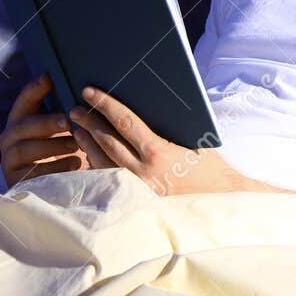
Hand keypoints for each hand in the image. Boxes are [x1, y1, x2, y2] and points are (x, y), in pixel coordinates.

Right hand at [0, 73, 86, 187]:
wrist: (54, 185)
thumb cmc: (62, 149)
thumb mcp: (62, 129)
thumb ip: (66, 111)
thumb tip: (88, 91)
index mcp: (21, 120)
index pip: (24, 101)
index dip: (34, 89)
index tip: (48, 77)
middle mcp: (9, 138)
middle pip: (24, 126)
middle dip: (46, 122)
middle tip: (68, 121)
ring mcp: (9, 160)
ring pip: (25, 149)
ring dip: (53, 145)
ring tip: (76, 144)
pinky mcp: (15, 180)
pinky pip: (33, 173)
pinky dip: (56, 167)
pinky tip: (76, 163)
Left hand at [68, 86, 252, 195]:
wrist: (220, 203)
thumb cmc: (211, 169)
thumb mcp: (193, 142)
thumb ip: (166, 128)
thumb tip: (140, 109)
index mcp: (159, 153)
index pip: (124, 122)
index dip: (104, 105)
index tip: (89, 92)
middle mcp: (143, 172)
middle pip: (107, 141)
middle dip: (88, 122)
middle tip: (75, 109)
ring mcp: (136, 189)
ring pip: (102, 162)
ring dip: (87, 143)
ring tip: (78, 128)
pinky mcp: (135, 201)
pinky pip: (109, 179)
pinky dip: (96, 163)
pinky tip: (90, 153)